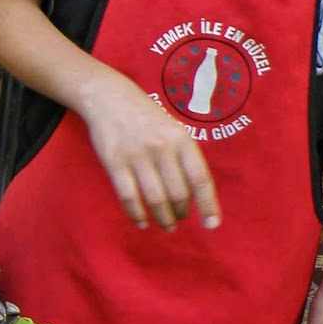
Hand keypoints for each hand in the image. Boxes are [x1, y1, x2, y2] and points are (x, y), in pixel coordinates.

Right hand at [80, 72, 220, 230]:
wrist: (110, 98)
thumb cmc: (147, 119)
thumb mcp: (173, 130)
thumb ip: (184, 158)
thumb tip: (196, 195)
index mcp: (181, 140)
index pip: (200, 179)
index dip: (208, 205)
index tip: (212, 225)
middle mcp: (162, 147)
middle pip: (178, 194)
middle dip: (180, 213)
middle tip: (178, 219)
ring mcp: (137, 155)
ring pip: (156, 199)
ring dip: (163, 218)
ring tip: (166, 225)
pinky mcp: (115, 162)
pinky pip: (129, 197)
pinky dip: (136, 214)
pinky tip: (141, 222)